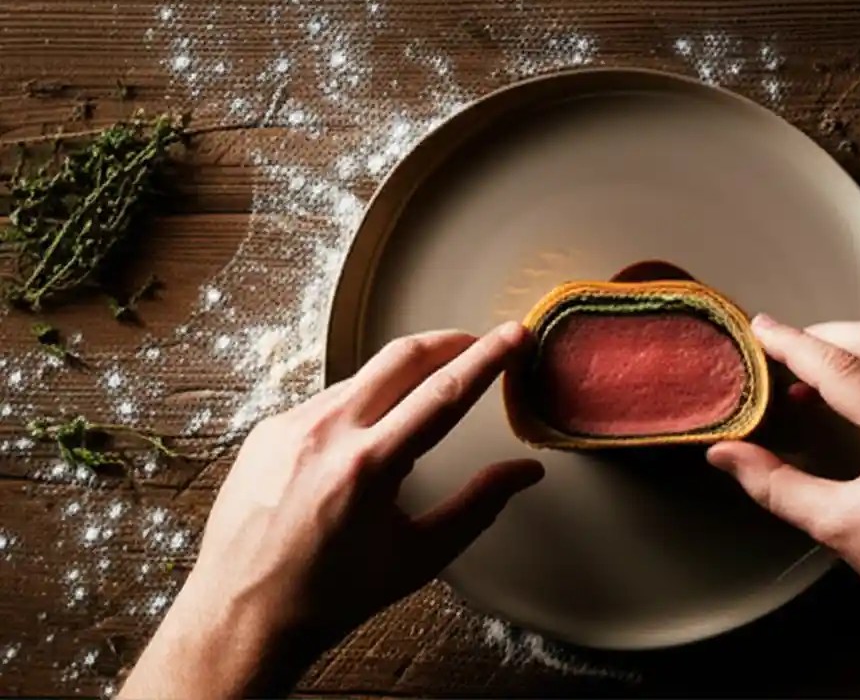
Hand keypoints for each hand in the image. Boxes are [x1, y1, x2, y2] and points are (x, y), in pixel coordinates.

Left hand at [121, 323, 543, 698]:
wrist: (243, 615)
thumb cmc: (332, 595)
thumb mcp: (419, 557)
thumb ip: (478, 506)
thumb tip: (525, 471)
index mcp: (368, 468)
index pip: (443, 394)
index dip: (488, 359)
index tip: (514, 335)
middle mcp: (325, 434)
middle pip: (402, 357)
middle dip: (449, 342)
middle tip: (479, 345)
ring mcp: (289, 426)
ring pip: (364, 376)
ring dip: (405, 374)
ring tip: (430, 394)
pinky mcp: (268, 430)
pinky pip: (328, 399)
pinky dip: (363, 403)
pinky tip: (372, 432)